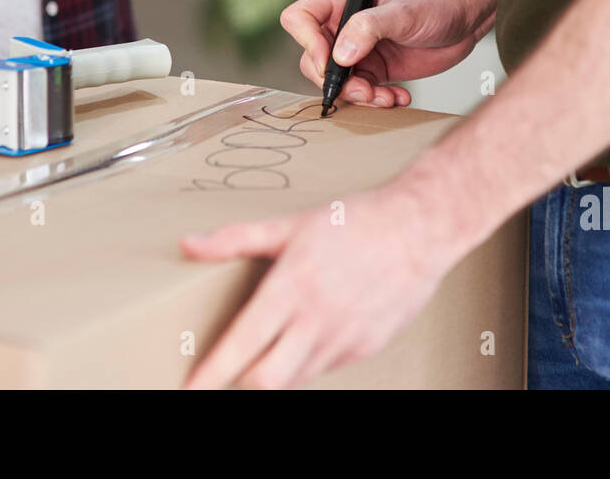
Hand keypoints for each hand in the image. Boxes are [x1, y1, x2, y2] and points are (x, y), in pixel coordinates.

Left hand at [181, 180, 461, 388]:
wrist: (420, 228)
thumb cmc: (357, 221)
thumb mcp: (291, 224)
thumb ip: (236, 238)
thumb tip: (189, 244)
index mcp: (293, 287)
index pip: (241, 345)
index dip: (211, 373)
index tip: (190, 386)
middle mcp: (317, 320)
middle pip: (266, 381)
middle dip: (240, 384)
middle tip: (224, 374)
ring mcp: (344, 338)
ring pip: (295, 378)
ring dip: (273, 374)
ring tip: (262, 356)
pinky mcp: (365, 347)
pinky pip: (324, 368)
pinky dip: (305, 363)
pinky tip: (301, 342)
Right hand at [280, 0, 495, 108]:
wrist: (467, 19)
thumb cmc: (436, 3)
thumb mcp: (403, 13)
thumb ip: (369, 28)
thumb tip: (340, 56)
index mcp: (342, 1)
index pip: (300, 19)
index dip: (307, 43)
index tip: (331, 62)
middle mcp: (343, 26)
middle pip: (312, 59)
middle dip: (335, 81)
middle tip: (364, 89)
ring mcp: (357, 50)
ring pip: (335, 82)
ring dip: (357, 96)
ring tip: (385, 98)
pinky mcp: (375, 70)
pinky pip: (361, 93)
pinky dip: (376, 101)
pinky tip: (400, 97)